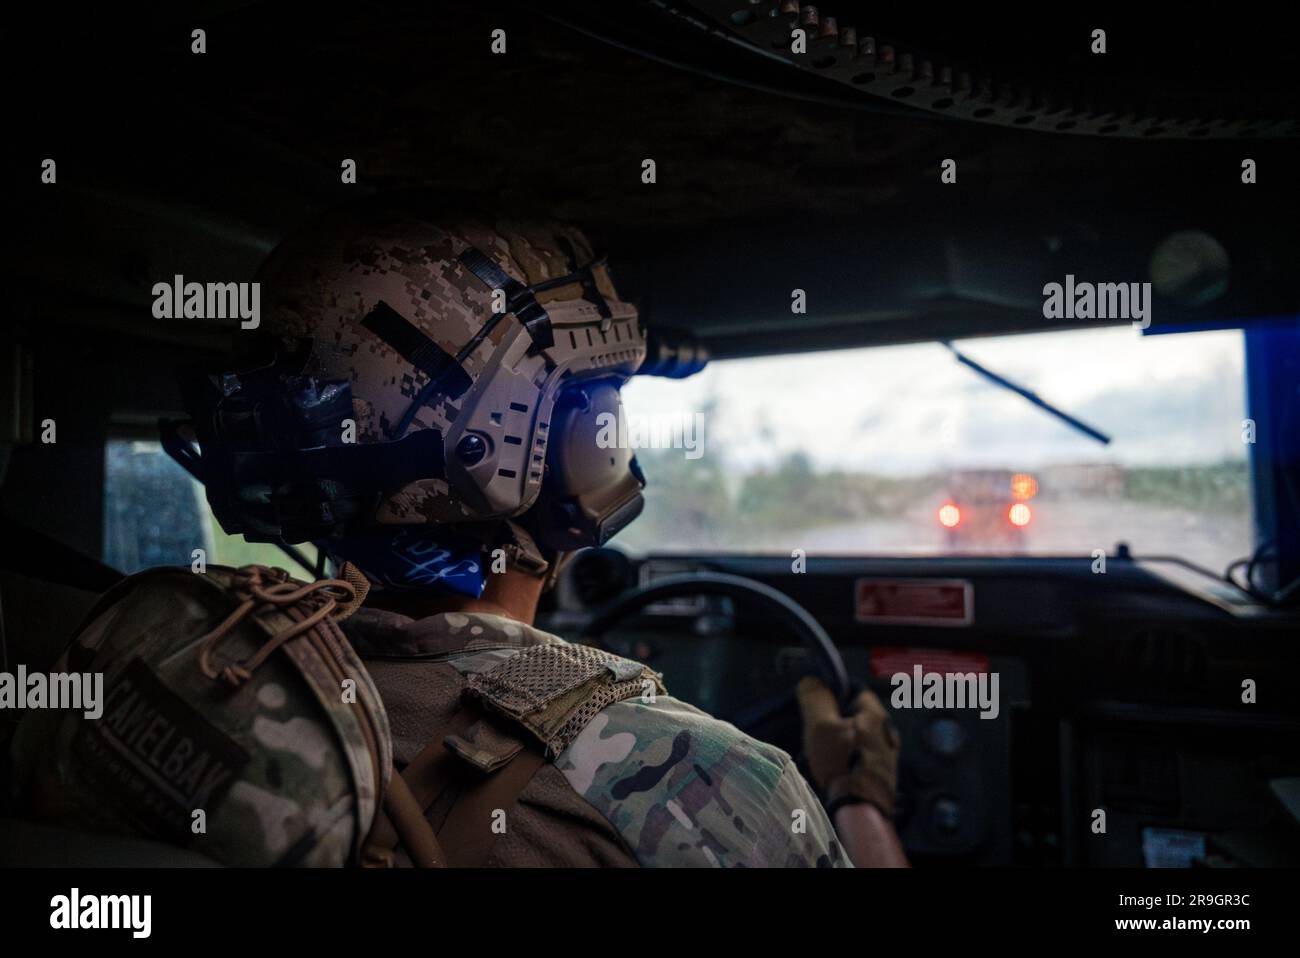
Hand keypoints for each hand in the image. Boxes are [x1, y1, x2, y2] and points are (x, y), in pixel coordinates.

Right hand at [795, 677, 900, 816]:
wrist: (862, 810)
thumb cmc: (842, 762)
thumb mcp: (821, 726)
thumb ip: (815, 699)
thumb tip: (811, 681)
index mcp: (876, 713)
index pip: (854, 690)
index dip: (832, 695)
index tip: (816, 709)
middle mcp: (888, 731)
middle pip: (855, 716)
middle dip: (835, 722)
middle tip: (817, 734)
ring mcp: (888, 755)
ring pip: (858, 738)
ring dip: (840, 743)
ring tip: (822, 756)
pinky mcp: (883, 776)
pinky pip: (861, 758)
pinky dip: (847, 761)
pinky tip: (835, 772)